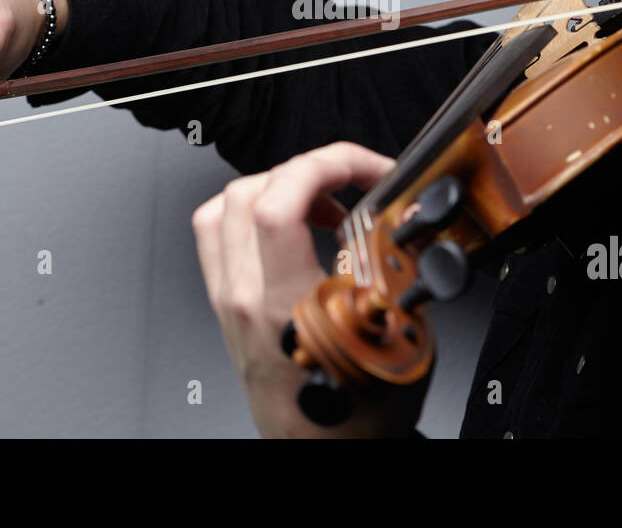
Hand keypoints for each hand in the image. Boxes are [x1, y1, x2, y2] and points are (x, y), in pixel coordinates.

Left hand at [192, 141, 429, 437]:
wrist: (326, 456)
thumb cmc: (358, 418)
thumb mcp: (401, 341)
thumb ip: (399, 274)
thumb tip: (403, 222)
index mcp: (286, 308)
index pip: (280, 204)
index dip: (327, 165)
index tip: (365, 169)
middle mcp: (246, 300)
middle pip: (249, 192)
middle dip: (308, 169)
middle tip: (350, 181)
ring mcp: (229, 302)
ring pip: (225, 207)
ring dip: (276, 186)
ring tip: (320, 202)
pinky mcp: (226, 306)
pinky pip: (218, 235)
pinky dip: (253, 212)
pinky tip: (292, 226)